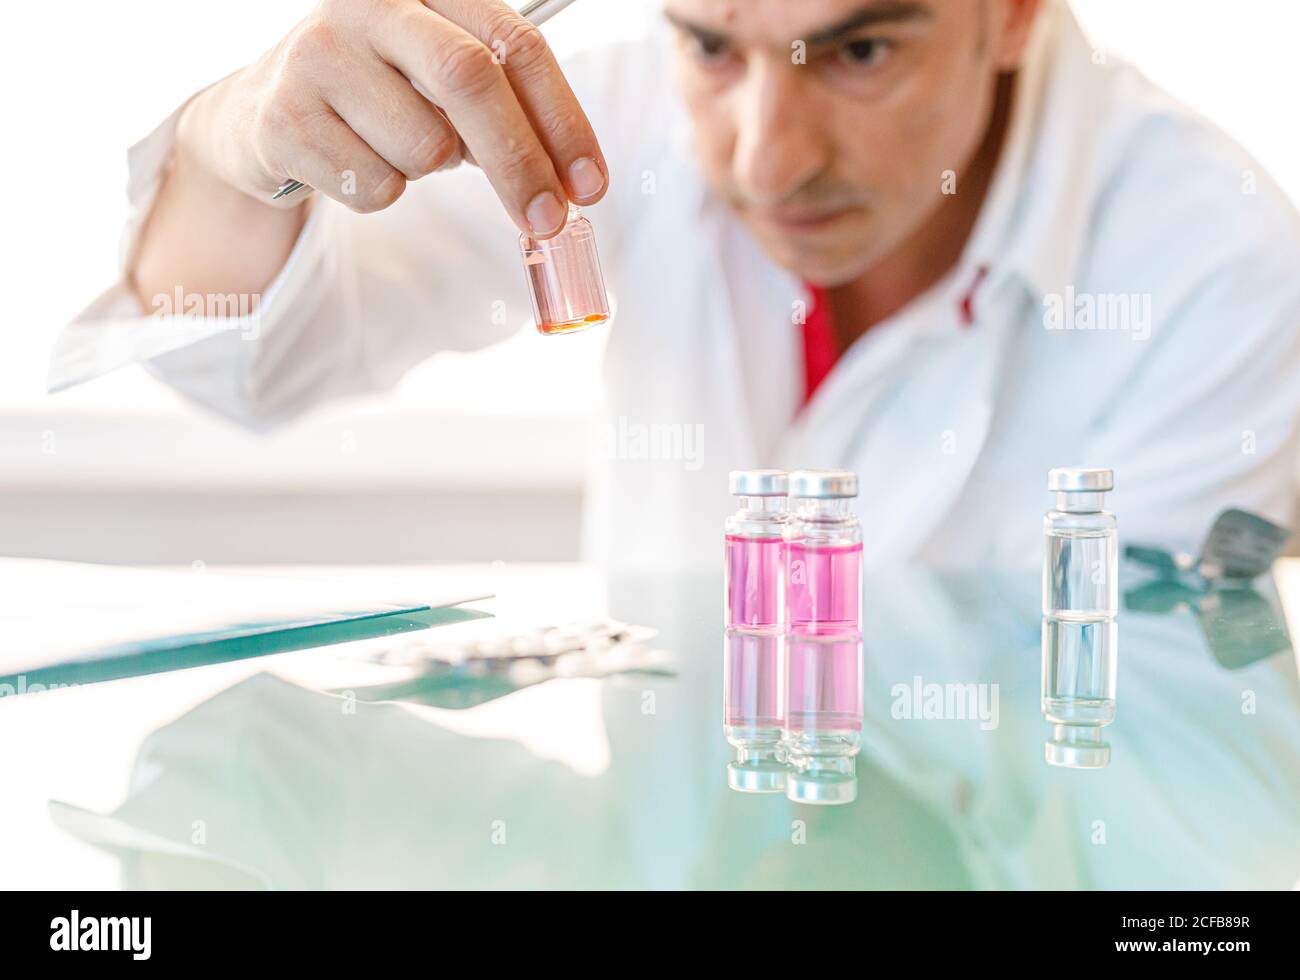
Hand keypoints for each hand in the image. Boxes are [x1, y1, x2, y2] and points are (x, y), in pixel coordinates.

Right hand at [179, 0, 607, 236]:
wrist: (262, 110)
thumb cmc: (378, 94)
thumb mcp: (442, 80)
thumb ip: (506, 109)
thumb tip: (568, 185)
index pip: (516, 44)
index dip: (564, 121)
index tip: (591, 186)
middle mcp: (369, 3)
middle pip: (470, 81)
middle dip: (521, 163)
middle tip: (548, 221)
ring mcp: (318, 53)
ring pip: (423, 147)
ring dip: (429, 172)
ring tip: (394, 147)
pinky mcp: (284, 115)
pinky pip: (374, 186)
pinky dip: (380, 193)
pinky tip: (352, 163)